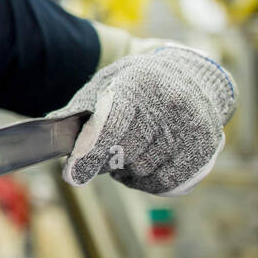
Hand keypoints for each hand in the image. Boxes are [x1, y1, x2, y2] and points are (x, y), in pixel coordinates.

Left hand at [47, 43, 236, 194]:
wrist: (189, 75)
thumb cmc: (135, 86)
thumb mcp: (103, 87)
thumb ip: (78, 114)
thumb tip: (50, 134)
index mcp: (139, 83)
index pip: (112, 125)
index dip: (91, 153)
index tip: (72, 175)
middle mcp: (172, 102)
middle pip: (128, 153)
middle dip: (105, 161)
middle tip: (96, 157)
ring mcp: (193, 125)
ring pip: (146, 171)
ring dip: (126, 172)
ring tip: (124, 155)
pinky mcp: (207, 146)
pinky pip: (168, 182)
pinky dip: (148, 182)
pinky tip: (142, 167)